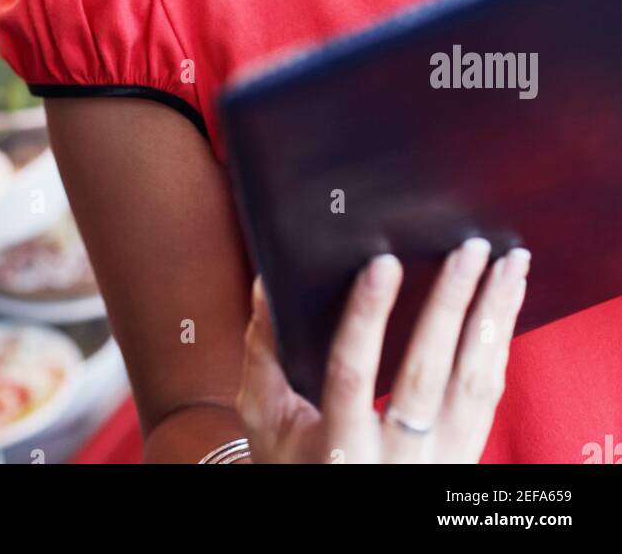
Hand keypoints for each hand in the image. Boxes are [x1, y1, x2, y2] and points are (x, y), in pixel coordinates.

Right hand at [236, 237, 529, 462]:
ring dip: (494, 316)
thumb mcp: (268, 423)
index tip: (383, 264)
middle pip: (426, 374)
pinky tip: (508, 303)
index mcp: (339, 446)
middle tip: (469, 249)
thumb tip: (267, 287)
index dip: (366, 317)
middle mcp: (396, 458)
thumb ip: (265, 356)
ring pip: (473, 384)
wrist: (352, 526)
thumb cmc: (302, 466)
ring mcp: (440, 460)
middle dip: (450, 304)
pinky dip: (500, 344)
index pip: (352, 374)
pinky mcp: (467, 456)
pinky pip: (490, 397)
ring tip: (511, 262)